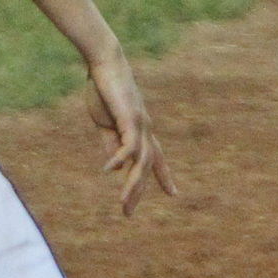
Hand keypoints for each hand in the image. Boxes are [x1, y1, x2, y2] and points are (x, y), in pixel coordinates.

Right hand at [83, 52, 176, 214]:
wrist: (105, 64)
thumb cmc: (103, 90)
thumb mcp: (105, 124)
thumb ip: (110, 144)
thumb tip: (116, 169)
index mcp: (140, 130)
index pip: (156, 158)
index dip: (164, 176)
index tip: (173, 194)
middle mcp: (145, 130)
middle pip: (148, 166)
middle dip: (140, 190)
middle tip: (128, 213)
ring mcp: (139, 125)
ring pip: (142, 162)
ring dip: (133, 185)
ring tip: (123, 203)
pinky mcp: (130, 118)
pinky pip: (128, 146)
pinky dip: (118, 159)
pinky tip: (107, 170)